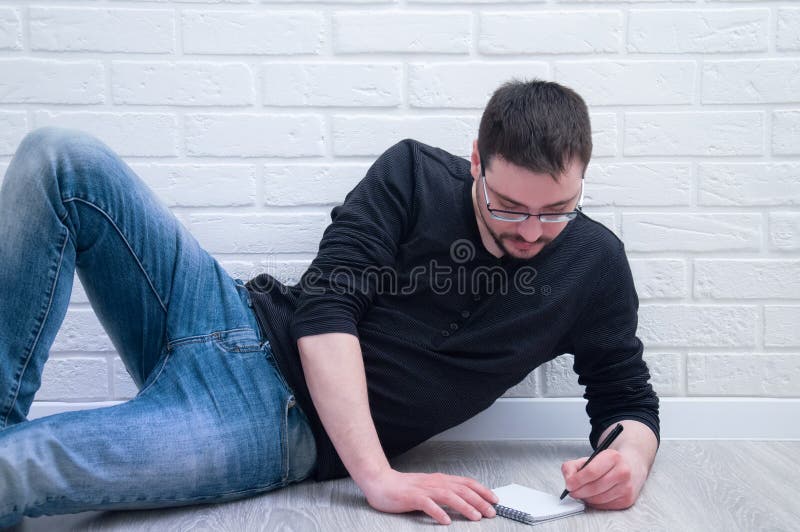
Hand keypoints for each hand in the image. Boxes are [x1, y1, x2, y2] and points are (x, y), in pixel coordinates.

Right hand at [359, 469, 497, 524]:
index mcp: (440, 480)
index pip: (466, 483)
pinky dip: (438, 512)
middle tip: (491, 512)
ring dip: (464, 506)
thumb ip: (445, 491)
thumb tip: (464, 500)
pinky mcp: (412, 497)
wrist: (381, 482)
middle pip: (461, 489)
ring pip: (448, 496)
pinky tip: (446, 521)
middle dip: (479, 500)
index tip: (495, 500)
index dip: (482, 490)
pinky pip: (427, 505)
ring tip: (475, 516)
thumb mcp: (429, 487)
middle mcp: (435, 482)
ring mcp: (424, 489)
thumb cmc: (405, 488)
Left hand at [561, 449, 646, 509]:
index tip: (568, 485)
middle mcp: (623, 472)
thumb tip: (568, 479)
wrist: (632, 465)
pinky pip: (605, 506)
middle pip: (594, 487)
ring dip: (586, 498)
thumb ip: (573, 466)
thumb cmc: (608, 463)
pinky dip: (595, 503)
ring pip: (599, 499)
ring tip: (582, 493)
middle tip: (572, 491)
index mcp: (613, 457)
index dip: (577, 480)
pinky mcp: (627, 500)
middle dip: (579, 492)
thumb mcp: (590, 458)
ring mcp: (626, 487)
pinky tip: (593, 496)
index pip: (591, 472)